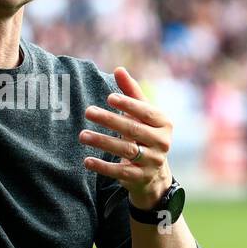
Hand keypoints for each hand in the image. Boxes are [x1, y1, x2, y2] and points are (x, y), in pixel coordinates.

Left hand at [80, 67, 173, 207]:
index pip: (146, 112)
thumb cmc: (145, 134)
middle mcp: (162, 142)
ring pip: (126, 150)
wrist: (154, 173)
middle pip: (134, 130)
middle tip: (88, 111)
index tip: (109, 97)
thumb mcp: (142, 114)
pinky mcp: (141, 178)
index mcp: (164, 123)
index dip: (128, 104)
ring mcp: (153, 162)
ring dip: (102, 142)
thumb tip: (119, 69)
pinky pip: (121, 172)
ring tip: (82, 135)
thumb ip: (131, 93)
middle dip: (110, 120)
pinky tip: (87, 161)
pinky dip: (103, 167)